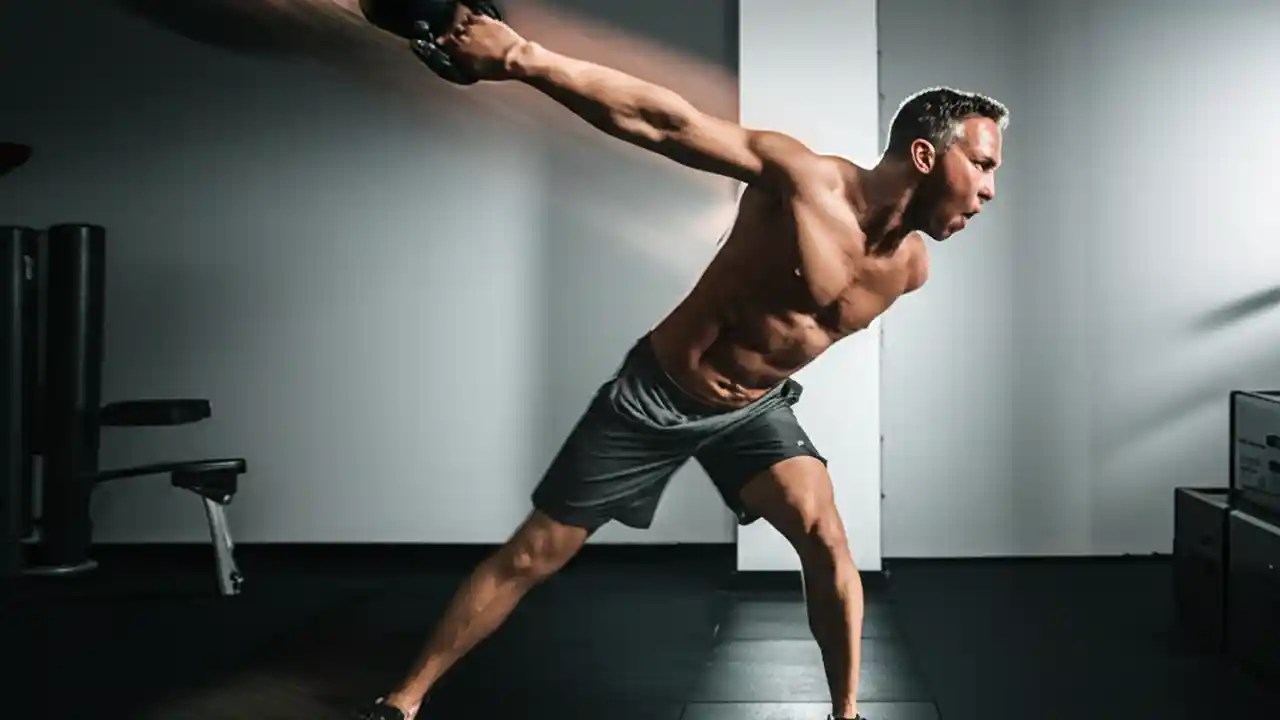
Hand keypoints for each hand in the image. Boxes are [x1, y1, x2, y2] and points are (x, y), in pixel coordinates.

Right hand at [411, 5, 526, 83]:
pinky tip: (477, 25)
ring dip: (465, 27)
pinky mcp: (486, 20)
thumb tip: (451, 55)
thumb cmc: (495, 69)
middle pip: (453, 31)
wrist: (514, 58)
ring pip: (463, 22)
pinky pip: (474, 16)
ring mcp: (475, 25)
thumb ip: (459, 60)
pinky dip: (473, 20)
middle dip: (455, 35)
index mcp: (458, 47)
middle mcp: (464, 33)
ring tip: (470, 33)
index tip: (443, 43)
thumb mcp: (473, 70)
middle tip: (461, 40)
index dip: (443, 42)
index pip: (443, 41)